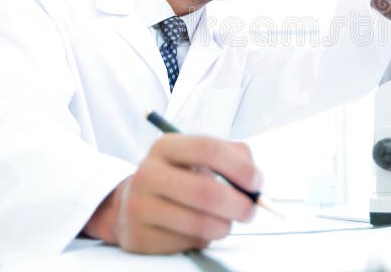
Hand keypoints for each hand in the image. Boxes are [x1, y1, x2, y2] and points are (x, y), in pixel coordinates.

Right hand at [83, 135, 261, 253]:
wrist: (133, 204)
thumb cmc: (181, 177)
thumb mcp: (201, 157)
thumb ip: (235, 158)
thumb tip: (255, 182)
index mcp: (166, 146)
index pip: (208, 148)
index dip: (239, 167)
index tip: (257, 182)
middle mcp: (147, 174)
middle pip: (206, 191)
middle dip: (238, 205)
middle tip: (250, 211)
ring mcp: (139, 207)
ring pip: (200, 223)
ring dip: (224, 227)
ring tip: (224, 222)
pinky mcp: (139, 238)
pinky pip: (187, 244)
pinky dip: (203, 241)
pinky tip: (197, 231)